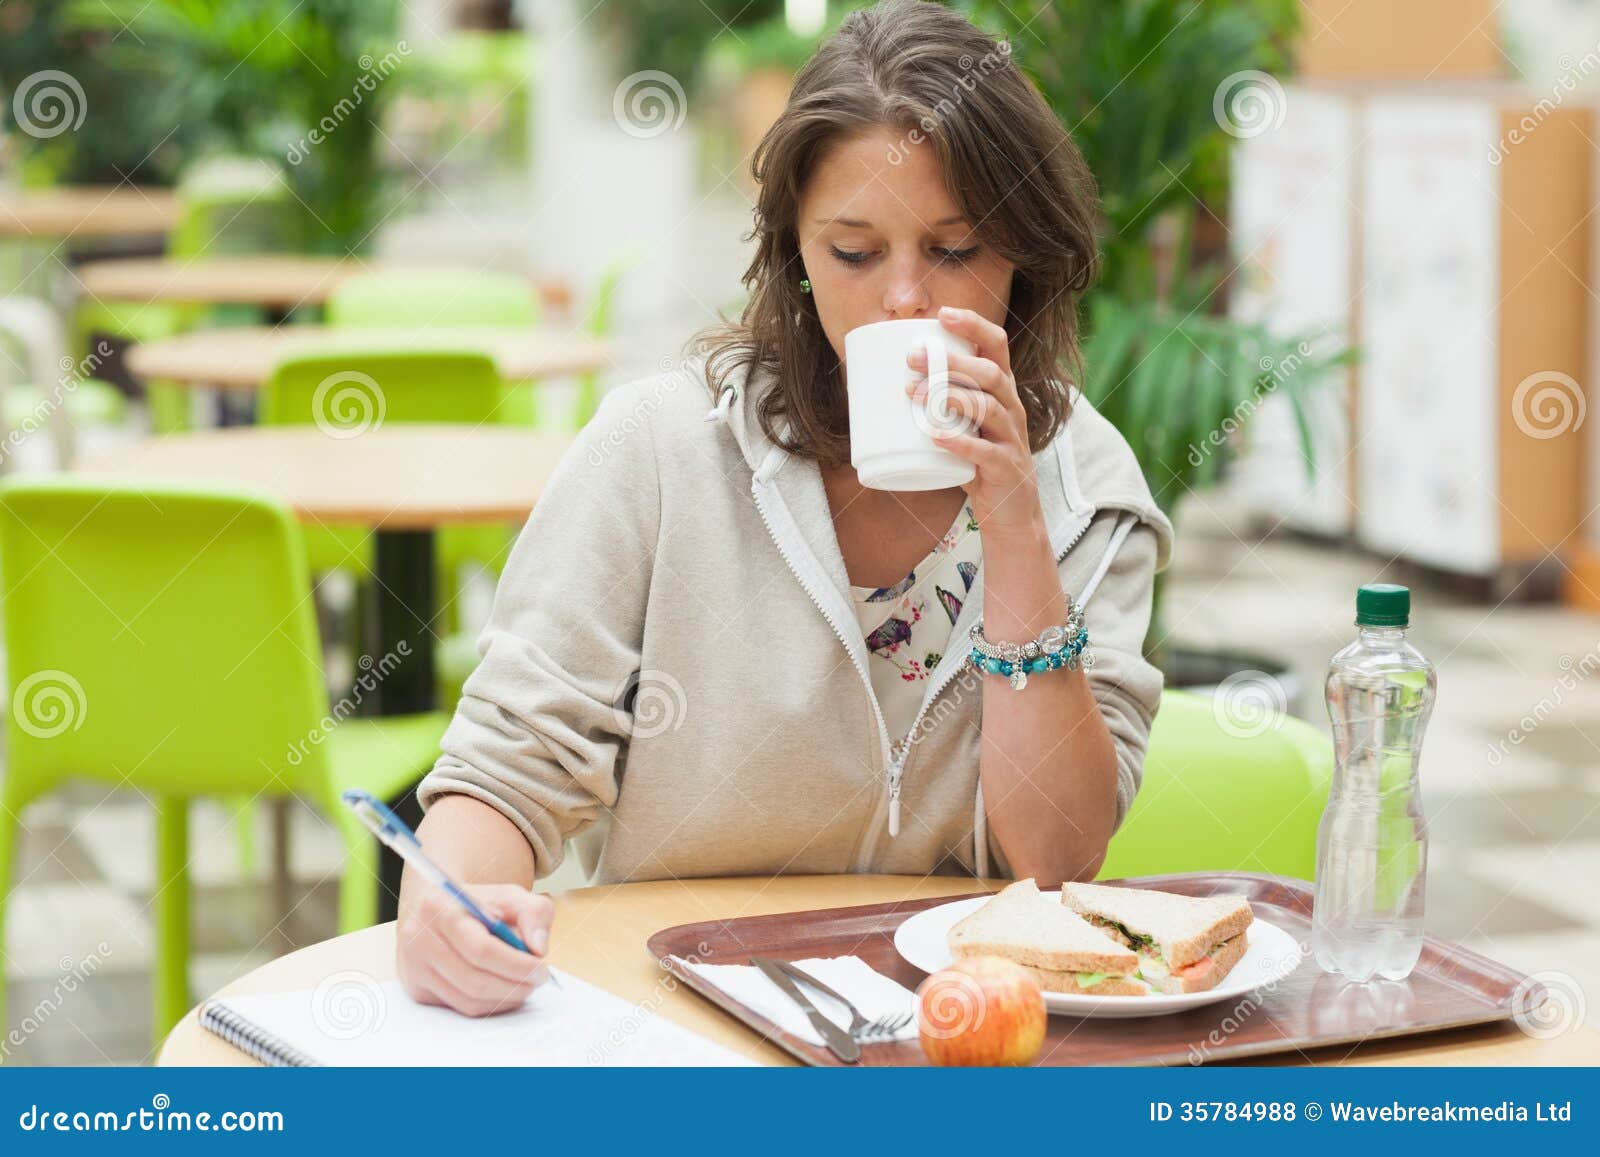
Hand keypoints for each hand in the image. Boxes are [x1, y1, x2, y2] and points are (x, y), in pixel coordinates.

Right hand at [396, 883, 553, 1016]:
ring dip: (504, 999)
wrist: (440, 911)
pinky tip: (504, 990)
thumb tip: (538, 948)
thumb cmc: (478, 904)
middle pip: (474, 980)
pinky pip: (460, 1007)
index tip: (542, 969)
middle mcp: (418, 939)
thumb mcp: (511, 896)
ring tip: (525, 984)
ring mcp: (414, 967)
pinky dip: (489, 1004)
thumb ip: (533, 913)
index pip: (481, 949)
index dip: (515, 964)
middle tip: (539, 980)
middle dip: (514, 985)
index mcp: (439, 908)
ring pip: (468, 1000)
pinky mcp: (417, 989)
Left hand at [906, 305, 1044, 540]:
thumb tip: (892, 379)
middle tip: (912, 359)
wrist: (1013, 512)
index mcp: (1002, 391)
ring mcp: (1012, 438)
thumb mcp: (965, 424)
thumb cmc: (980, 461)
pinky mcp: (1005, 469)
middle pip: (990, 374)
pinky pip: (985, 452)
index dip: (974, 325)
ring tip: (915, 396)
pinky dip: (959, 442)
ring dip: (950, 397)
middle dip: (951, 362)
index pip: (997, 346)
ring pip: (988, 408)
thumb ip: (941, 401)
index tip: (943, 314)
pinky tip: (935, 436)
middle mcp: (1011, 408)